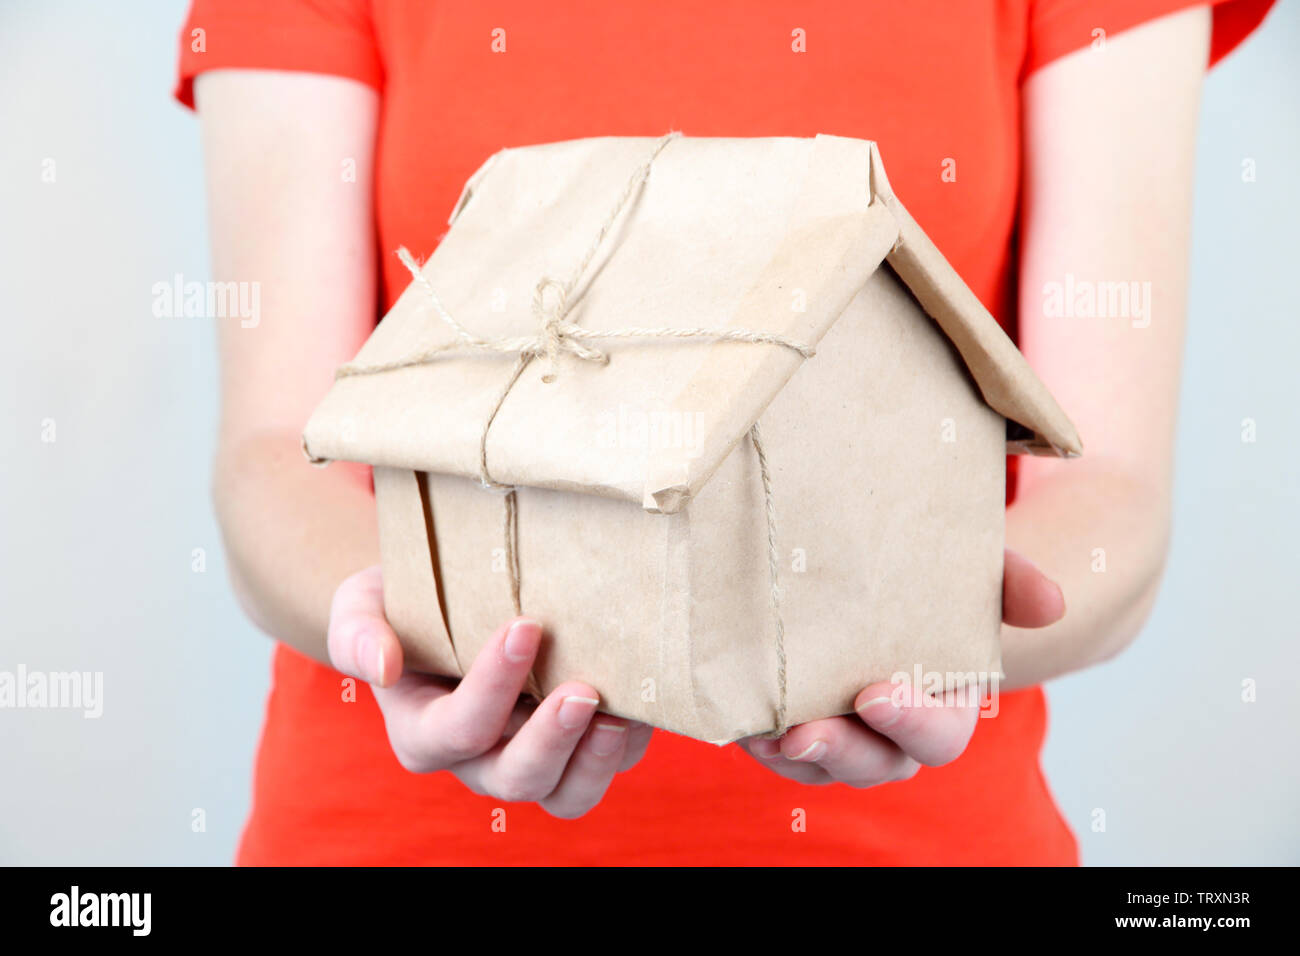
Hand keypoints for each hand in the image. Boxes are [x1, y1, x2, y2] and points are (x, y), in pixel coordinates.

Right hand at [327, 565, 651, 817]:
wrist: (440, 603)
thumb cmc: (400, 604)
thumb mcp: (359, 605)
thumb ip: (358, 634)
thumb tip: (383, 666)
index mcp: (422, 733)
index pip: (458, 728)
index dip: (492, 686)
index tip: (523, 626)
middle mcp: (476, 760)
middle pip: (516, 780)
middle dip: (551, 740)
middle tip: (582, 689)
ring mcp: (527, 758)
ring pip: (566, 795)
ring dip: (597, 761)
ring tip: (620, 714)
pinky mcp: (572, 748)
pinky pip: (605, 765)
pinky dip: (629, 741)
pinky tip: (644, 698)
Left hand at [738, 548, 1065, 784]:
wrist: (879, 566)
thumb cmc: (932, 575)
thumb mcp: (971, 566)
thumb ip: (1008, 579)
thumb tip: (1051, 602)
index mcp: (945, 699)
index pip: (939, 733)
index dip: (911, 722)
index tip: (876, 695)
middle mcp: (893, 728)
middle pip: (877, 764)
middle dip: (842, 753)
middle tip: (806, 731)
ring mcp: (843, 731)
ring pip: (821, 766)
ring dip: (793, 757)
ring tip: (765, 734)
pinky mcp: (795, 722)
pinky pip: (777, 750)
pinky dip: (759, 741)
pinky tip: (740, 723)